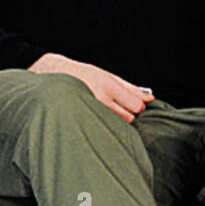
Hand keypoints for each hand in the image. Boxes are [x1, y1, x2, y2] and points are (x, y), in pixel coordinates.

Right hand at [28, 53, 153, 123]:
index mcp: (109, 87)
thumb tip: (150, 98)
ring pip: (116, 125)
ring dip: (116, 121)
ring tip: (106, 111)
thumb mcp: (108, 76)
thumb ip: (131, 88)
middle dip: (128, 114)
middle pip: (129, 118)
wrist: (54, 77)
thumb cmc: (83, 75)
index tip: (133, 104)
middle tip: (117, 107)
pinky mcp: (83, 121)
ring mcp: (91, 112)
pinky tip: (98, 118)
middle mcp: (101, 101)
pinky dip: (104, 125)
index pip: (136, 105)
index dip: (138, 106)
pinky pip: (102, 129)